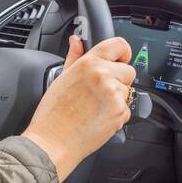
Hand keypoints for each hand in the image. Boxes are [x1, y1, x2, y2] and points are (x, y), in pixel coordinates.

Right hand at [23, 35, 135, 181]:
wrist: (52, 142)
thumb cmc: (53, 113)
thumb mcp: (61, 77)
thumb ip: (74, 56)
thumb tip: (76, 40)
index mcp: (89, 63)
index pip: (120, 45)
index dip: (122, 53)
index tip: (120, 59)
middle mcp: (103, 75)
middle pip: (128, 70)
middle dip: (119, 80)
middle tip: (100, 92)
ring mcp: (114, 94)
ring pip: (128, 91)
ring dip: (117, 98)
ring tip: (95, 107)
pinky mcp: (120, 112)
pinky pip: (127, 109)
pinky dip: (116, 114)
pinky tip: (98, 117)